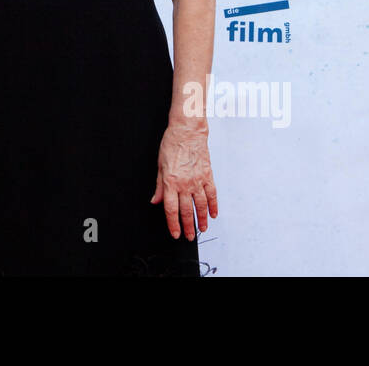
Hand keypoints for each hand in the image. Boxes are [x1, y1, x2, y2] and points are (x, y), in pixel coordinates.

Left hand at [153, 121, 217, 239]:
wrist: (187, 131)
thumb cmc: (172, 144)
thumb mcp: (160, 165)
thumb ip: (159, 186)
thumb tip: (155, 201)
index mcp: (170, 182)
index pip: (171, 209)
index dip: (173, 224)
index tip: (175, 233)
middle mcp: (185, 184)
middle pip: (187, 211)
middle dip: (188, 227)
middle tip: (189, 236)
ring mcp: (198, 180)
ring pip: (201, 206)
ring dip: (201, 220)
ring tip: (202, 229)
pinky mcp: (208, 175)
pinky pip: (212, 194)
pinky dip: (213, 206)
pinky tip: (213, 214)